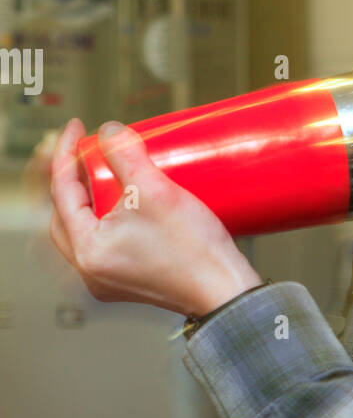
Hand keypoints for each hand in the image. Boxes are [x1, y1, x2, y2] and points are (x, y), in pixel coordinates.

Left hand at [49, 117, 262, 316]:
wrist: (224, 290)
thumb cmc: (194, 249)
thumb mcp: (156, 191)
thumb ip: (126, 155)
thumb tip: (109, 131)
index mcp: (88, 250)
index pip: (63, 192)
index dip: (66, 153)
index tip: (76, 127)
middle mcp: (90, 271)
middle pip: (65, 214)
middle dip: (70, 180)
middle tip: (84, 152)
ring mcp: (106, 280)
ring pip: (82, 230)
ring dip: (86, 201)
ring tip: (101, 174)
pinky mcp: (125, 282)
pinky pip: (101, 244)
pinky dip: (102, 220)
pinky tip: (118, 205)